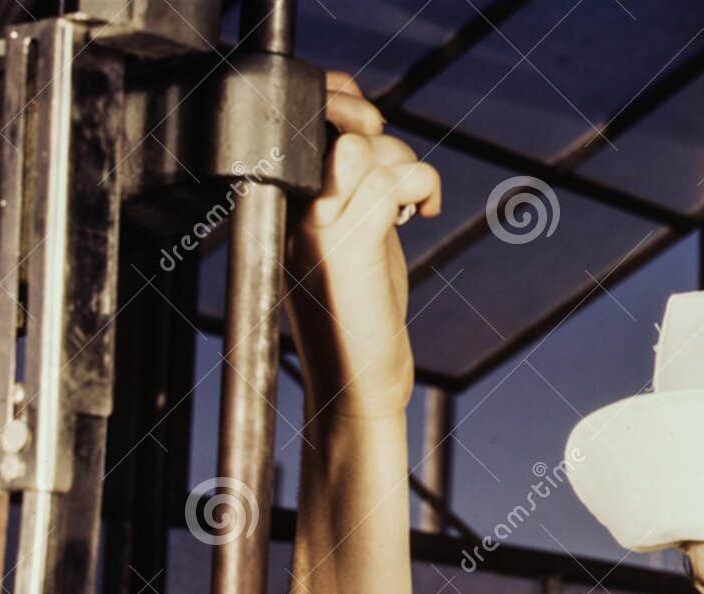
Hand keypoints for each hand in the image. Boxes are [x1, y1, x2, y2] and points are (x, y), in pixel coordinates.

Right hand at [285, 72, 441, 419]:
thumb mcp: (346, 239)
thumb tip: (365, 129)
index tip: (367, 121)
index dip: (338, 97)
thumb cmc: (354, 316)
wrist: (354, 385)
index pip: (299, 115)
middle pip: (336, 123)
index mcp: (281, 203)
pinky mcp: (351, 245)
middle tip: (395, 166)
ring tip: (408, 205)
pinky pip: (388, 181)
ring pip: (368, 149)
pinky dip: (420, 187)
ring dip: (406, 166)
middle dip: (374, 126)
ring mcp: (318, 226)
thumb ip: (348, 188)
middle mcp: (292, 209)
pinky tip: (422, 216)